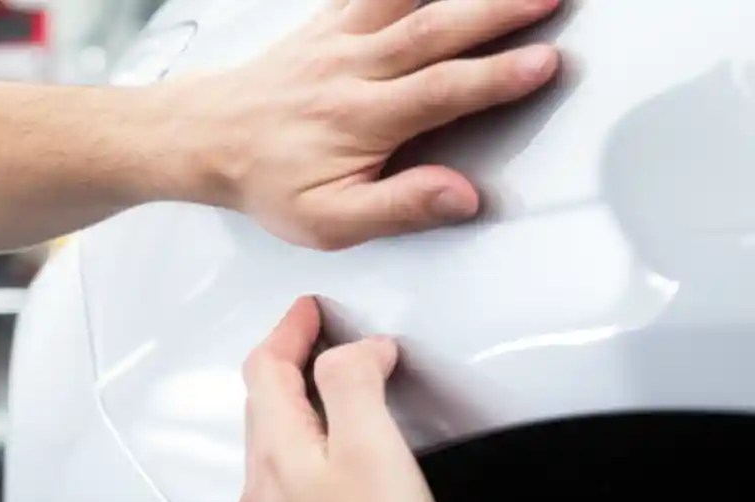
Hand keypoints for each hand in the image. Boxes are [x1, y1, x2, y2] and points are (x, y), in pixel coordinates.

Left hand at [178, 0, 561, 249]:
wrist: (207, 138)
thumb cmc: (267, 180)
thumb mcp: (328, 220)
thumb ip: (397, 207)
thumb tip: (459, 196)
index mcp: (360, 119)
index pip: (441, 92)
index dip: (497, 78)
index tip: (545, 64)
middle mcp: (353, 68)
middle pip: (436, 29)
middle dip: (500, 10)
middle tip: (553, 0)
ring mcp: (341, 36)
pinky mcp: (332, 20)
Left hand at [238, 297, 444, 501]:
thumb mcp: (372, 449)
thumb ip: (355, 385)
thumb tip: (357, 349)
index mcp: (279, 448)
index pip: (266, 365)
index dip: (289, 329)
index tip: (309, 311)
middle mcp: (263, 485)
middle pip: (263, 403)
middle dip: (288, 362)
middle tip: (314, 341)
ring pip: (272, 446)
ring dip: (296, 409)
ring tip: (326, 394)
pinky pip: (287, 486)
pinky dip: (307, 456)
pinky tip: (332, 472)